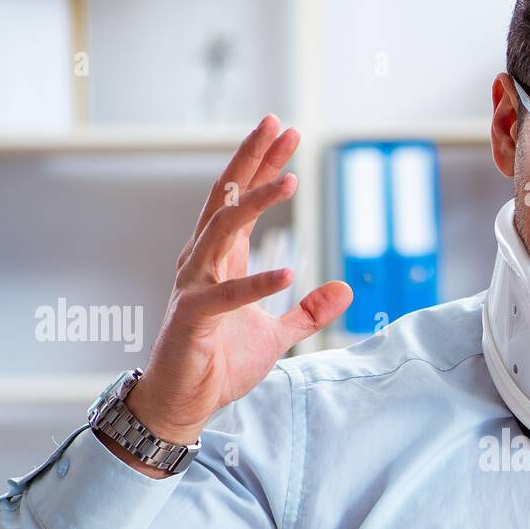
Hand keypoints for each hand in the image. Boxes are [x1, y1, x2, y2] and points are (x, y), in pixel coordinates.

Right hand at [125, 115, 352, 452]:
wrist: (184, 403)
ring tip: (291, 179)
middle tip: (278, 125)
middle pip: (228, 198)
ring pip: (224, 232)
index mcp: (220, 260)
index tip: (285, 133)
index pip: (241, 201)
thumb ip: (308, 312)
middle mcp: (203, 262)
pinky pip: (227, 295)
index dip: (262, 166)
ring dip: (258, 204)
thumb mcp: (277, 336)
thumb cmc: (220, 363)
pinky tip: (288, 272)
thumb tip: (346, 289)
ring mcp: (194, 286)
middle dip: (254, 161)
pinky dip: (258, 284)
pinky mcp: (193, 317)